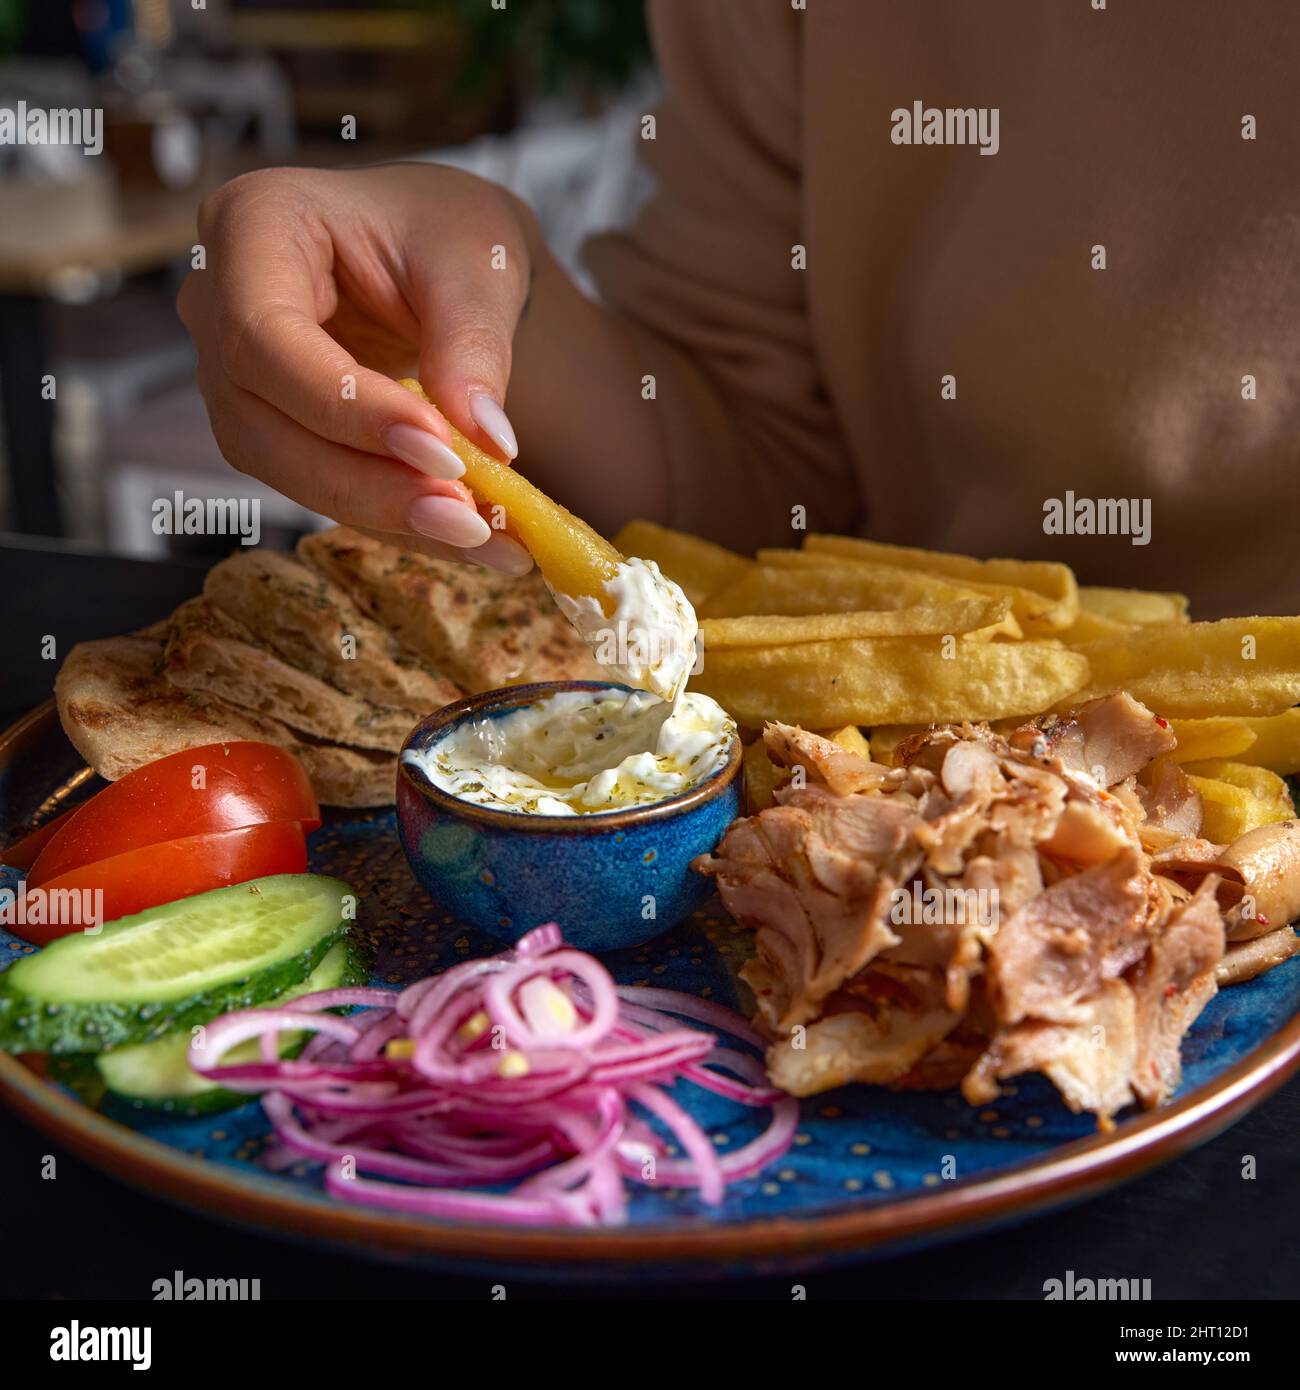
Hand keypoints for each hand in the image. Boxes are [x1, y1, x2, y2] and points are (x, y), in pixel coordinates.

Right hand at [178, 162, 535, 571]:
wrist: (440, 253)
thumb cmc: (446, 230)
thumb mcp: (477, 262)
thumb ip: (474, 344)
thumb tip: (487, 442)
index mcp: (252, 224)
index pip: (266, 338)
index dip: (347, 407)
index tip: (441, 451)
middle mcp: (219, 303)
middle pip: (261, 421)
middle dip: (367, 483)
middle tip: (466, 521)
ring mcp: (234, 372)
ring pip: (283, 468)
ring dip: (383, 514)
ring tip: (479, 536)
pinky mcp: (270, 426)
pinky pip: (320, 485)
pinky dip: (395, 516)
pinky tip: (467, 537)